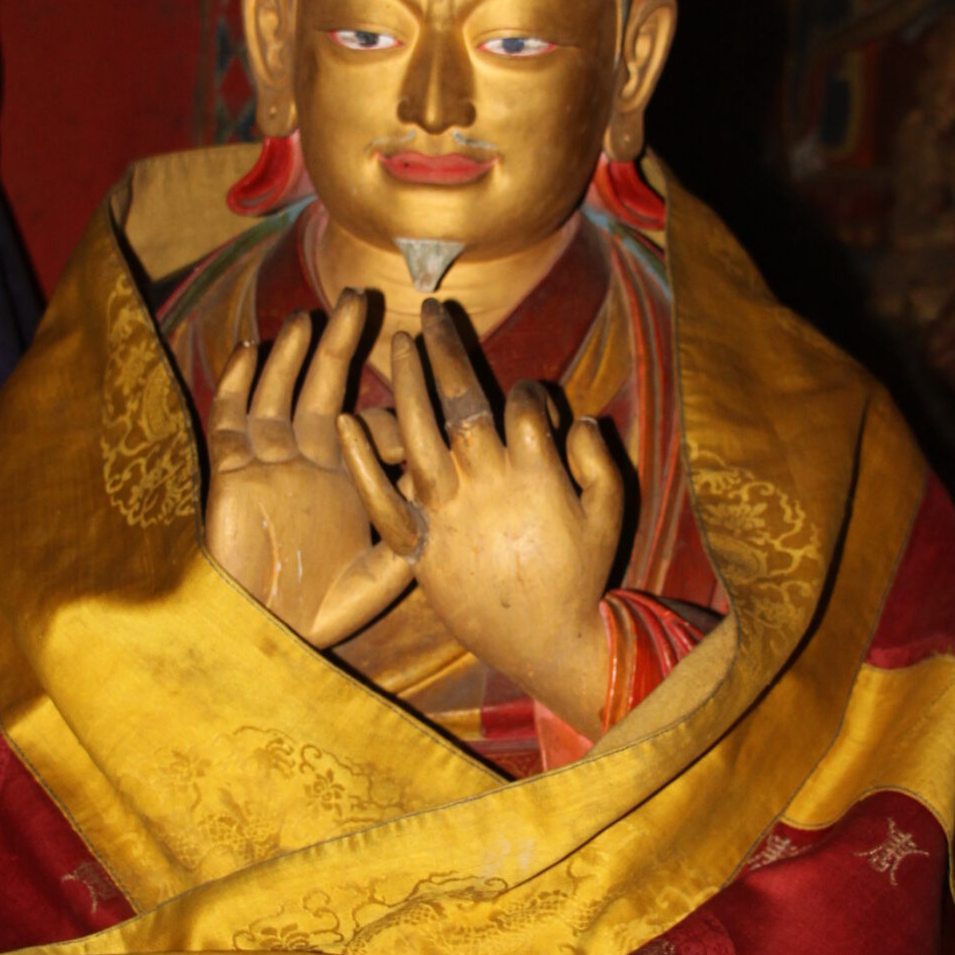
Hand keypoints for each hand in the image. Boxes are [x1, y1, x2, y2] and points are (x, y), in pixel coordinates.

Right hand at [206, 288, 411, 645]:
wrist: (264, 636)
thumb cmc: (321, 613)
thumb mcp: (382, 573)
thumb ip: (412, 534)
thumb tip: (448, 490)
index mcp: (345, 483)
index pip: (366, 423)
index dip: (386, 395)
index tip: (410, 358)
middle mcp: (306, 465)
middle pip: (322, 389)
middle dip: (338, 344)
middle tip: (358, 298)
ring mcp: (266, 465)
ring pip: (278, 395)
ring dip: (291, 355)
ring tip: (308, 315)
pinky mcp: (230, 475)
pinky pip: (233, 420)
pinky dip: (240, 384)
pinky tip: (251, 351)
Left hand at [338, 299, 622, 736]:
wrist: (544, 644)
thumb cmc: (578, 580)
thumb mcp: (610, 516)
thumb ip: (598, 462)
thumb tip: (579, 420)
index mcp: (535, 472)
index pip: (523, 404)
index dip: (527, 393)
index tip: (528, 402)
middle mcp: (486, 483)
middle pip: (462, 400)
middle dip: (447, 349)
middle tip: (432, 310)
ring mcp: (447, 512)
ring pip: (419, 433)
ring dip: (407, 382)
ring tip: (398, 343)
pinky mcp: (418, 545)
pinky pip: (382, 499)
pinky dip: (361, 461)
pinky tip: (344, 423)